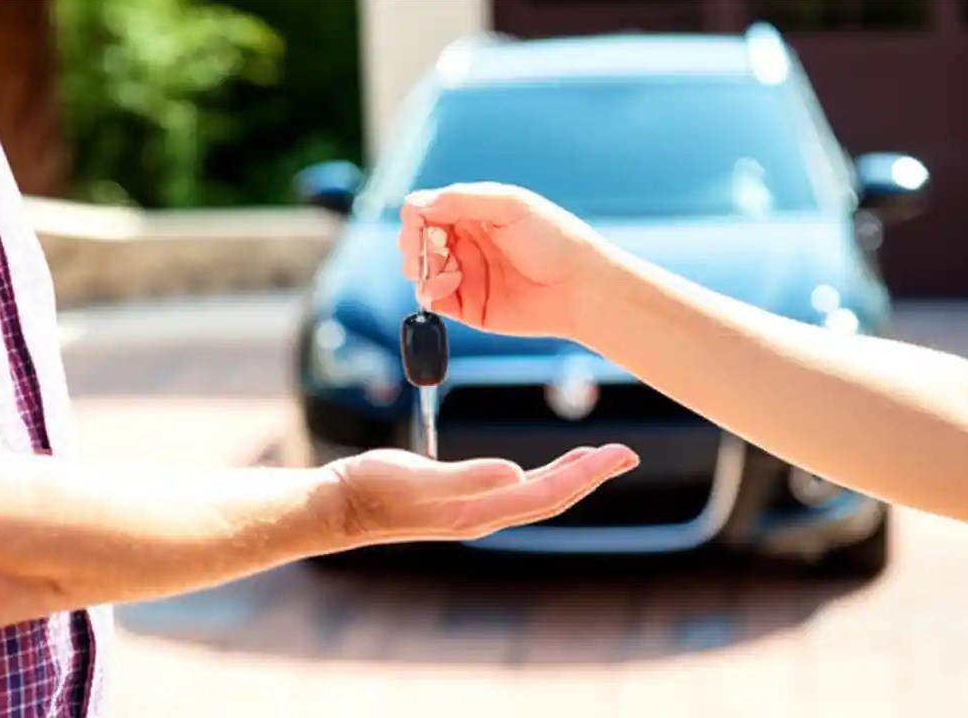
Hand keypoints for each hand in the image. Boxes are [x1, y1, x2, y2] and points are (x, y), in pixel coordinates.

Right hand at [327, 444, 637, 544]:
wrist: (341, 507)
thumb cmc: (374, 488)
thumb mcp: (418, 478)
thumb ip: (466, 478)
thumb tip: (515, 472)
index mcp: (481, 509)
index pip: (549, 492)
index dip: (588, 474)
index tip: (621, 455)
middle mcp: (485, 515)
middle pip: (552, 496)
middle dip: (591, 474)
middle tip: (626, 454)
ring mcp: (474, 511)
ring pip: (537, 495)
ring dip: (570, 476)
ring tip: (596, 458)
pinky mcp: (462, 502)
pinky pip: (517, 491)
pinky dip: (542, 476)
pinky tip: (544, 467)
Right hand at [398, 182, 615, 338]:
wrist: (581, 288)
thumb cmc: (554, 239)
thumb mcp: (509, 206)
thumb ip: (460, 200)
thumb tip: (413, 204)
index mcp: (476, 214)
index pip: (429, 211)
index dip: (416, 216)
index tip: (417, 223)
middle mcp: (468, 243)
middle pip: (419, 241)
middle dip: (412, 243)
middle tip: (418, 248)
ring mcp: (467, 275)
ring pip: (422, 271)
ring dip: (420, 267)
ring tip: (440, 268)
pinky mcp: (470, 307)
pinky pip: (435, 300)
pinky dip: (432, 291)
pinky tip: (449, 283)